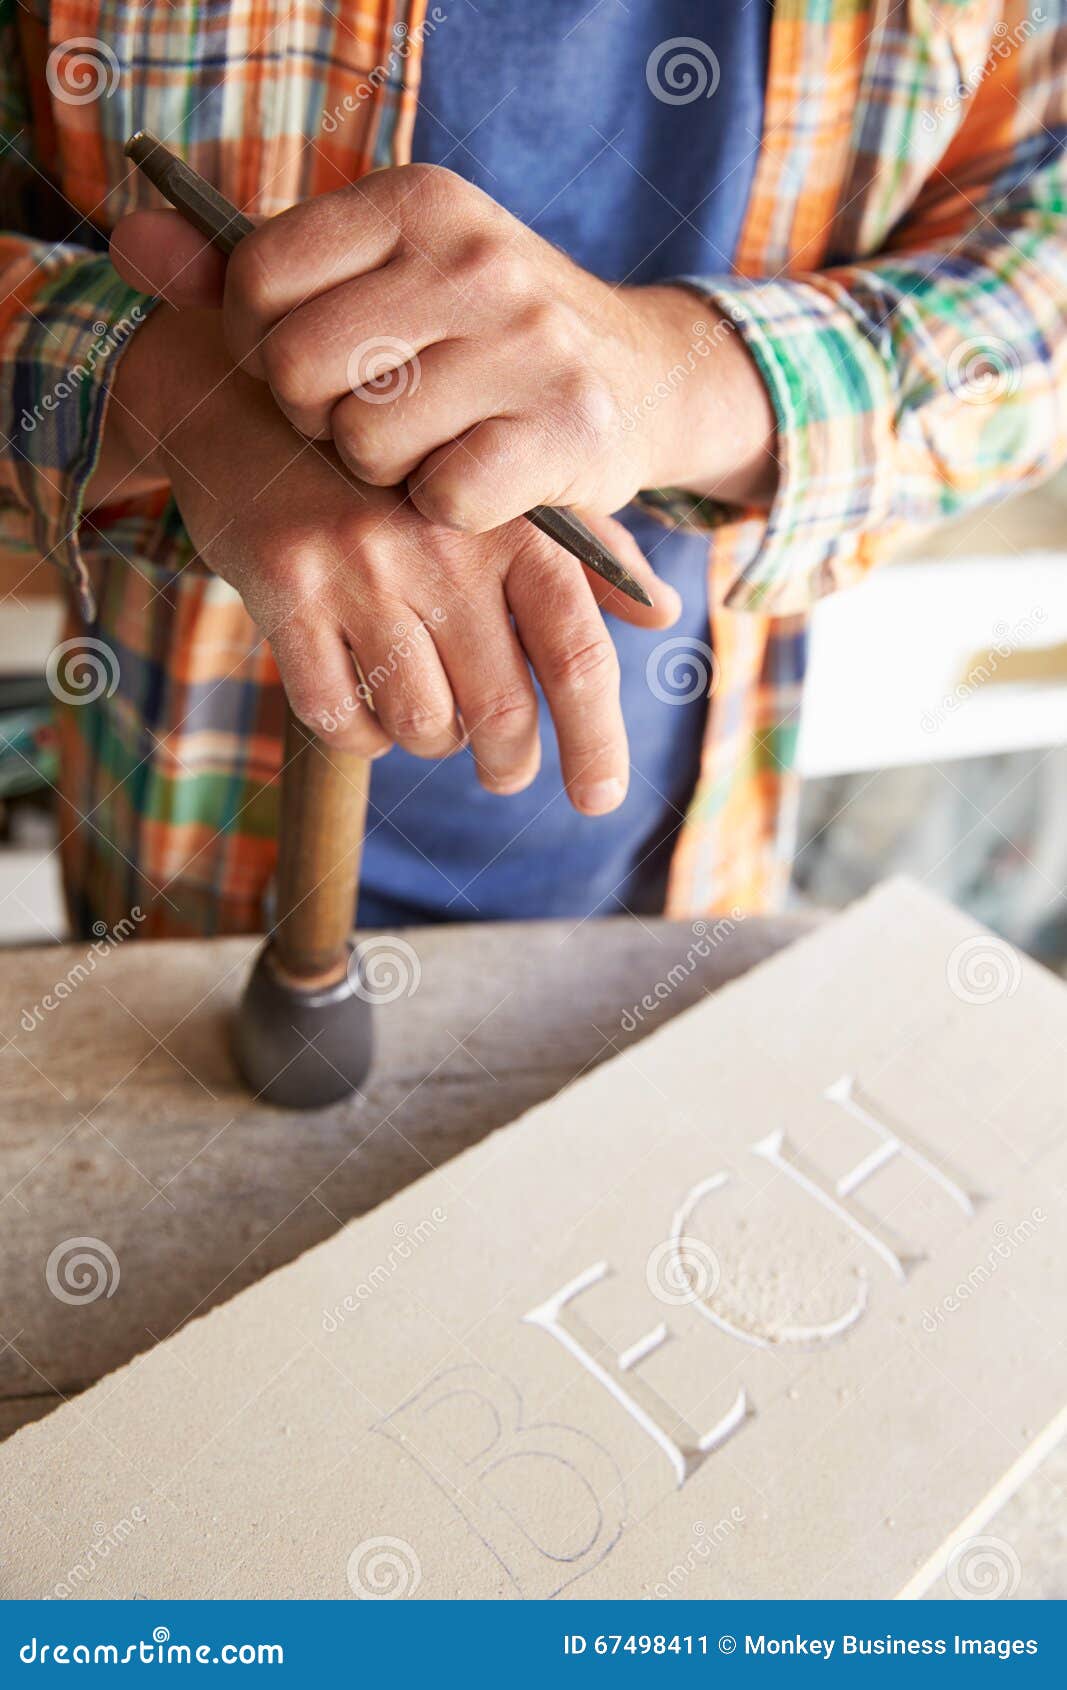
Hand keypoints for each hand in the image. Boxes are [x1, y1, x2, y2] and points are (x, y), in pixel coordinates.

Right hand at [89, 305, 679, 811]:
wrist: (253, 397)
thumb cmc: (399, 467)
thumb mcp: (497, 492)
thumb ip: (584, 553)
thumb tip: (665, 614)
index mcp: (510, 524)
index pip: (574, 651)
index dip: (596, 739)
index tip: (599, 799)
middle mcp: (441, 544)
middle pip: (501, 708)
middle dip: (509, 761)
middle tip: (506, 771)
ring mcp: (359, 567)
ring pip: (419, 721)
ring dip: (429, 740)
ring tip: (425, 717)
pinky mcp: (285, 588)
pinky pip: (336, 714)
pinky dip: (358, 734)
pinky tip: (363, 707)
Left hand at [111, 166, 775, 531]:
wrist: (643, 376)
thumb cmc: (484, 335)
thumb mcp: (383, 275)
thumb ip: (255, 268)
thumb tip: (131, 245)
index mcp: (415, 199)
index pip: (257, 279)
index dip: (258, 345)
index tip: (309, 367)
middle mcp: (472, 255)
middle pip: (298, 369)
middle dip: (316, 417)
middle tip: (367, 418)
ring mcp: (527, 342)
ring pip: (366, 442)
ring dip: (383, 470)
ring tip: (428, 446)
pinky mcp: (566, 430)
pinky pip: (442, 495)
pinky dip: (445, 508)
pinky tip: (476, 482)